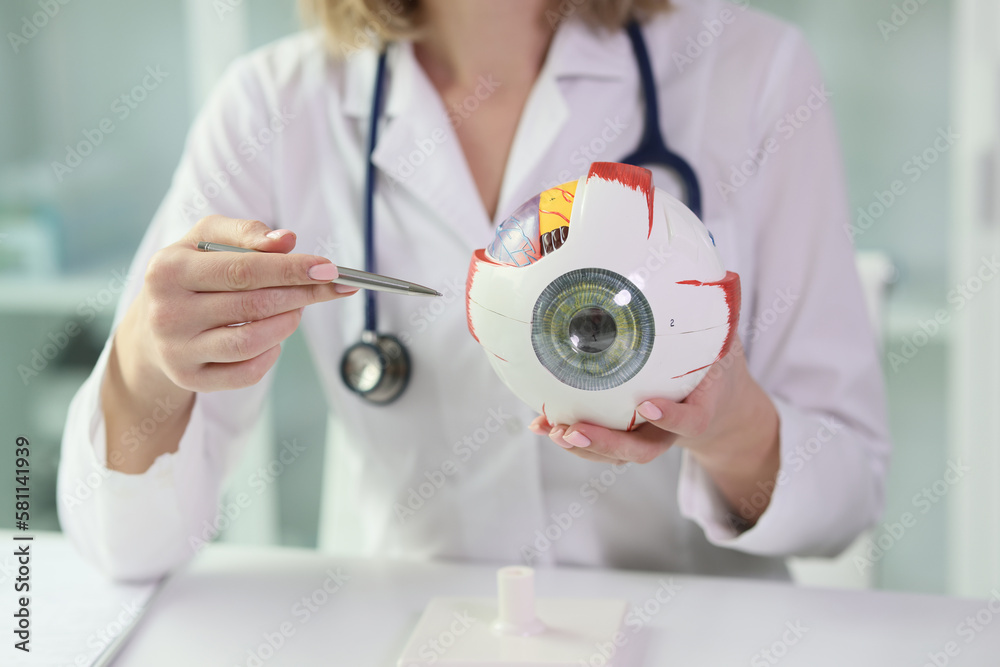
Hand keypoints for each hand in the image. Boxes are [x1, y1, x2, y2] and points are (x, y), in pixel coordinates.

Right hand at [104, 215, 358, 473]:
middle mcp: (168, 312)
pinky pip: (247, 371)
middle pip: (253, 304)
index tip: (328, 268)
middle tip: (329, 286)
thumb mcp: (205, 240)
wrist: (150, 329)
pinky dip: (271, 354)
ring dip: (287, 324)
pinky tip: (274, 337)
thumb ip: (246, 233)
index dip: (291, 268)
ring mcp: (177, 350)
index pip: (244, 268)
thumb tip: (287, 239)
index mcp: (169, 270)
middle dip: (301, 294)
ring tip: (296, 309)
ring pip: (252, 341)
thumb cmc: (189, 275)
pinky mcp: (191, 379)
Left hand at [529, 337, 780, 522]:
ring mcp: (648, 438)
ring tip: (552, 429)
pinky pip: (599, 444)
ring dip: (583, 445)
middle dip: (607, 443)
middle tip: (574, 429)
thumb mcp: (724, 340)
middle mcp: (672, 430)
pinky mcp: (626, 437)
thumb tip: (716, 272)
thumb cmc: (715, 363)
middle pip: (642, 450)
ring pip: (617, 453)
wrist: (718, 401)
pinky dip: (568, 436)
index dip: (671, 418)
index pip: (691, 421)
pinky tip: (539, 424)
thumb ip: (715, 316)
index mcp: (701, 408)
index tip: (646, 404)